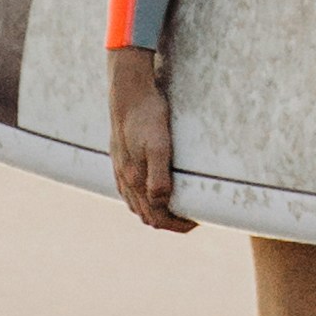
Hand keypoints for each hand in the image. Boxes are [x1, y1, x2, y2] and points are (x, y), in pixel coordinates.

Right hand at [107, 46, 195, 231]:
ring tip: (175, 208)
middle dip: (168, 222)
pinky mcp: (118, 158)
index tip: (197, 220)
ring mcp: (120, 169)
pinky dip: (142, 200)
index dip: (178, 225)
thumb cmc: (148, 115)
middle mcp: (125, 179)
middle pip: (146, 215)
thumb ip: (158, 177)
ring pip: (136, 205)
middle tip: (191, 217)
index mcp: (135, 179)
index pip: (157, 217)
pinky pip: (128, 191)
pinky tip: (151, 191)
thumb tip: (160, 204)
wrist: (128, 91)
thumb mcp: (158, 145)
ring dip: (155, 212)